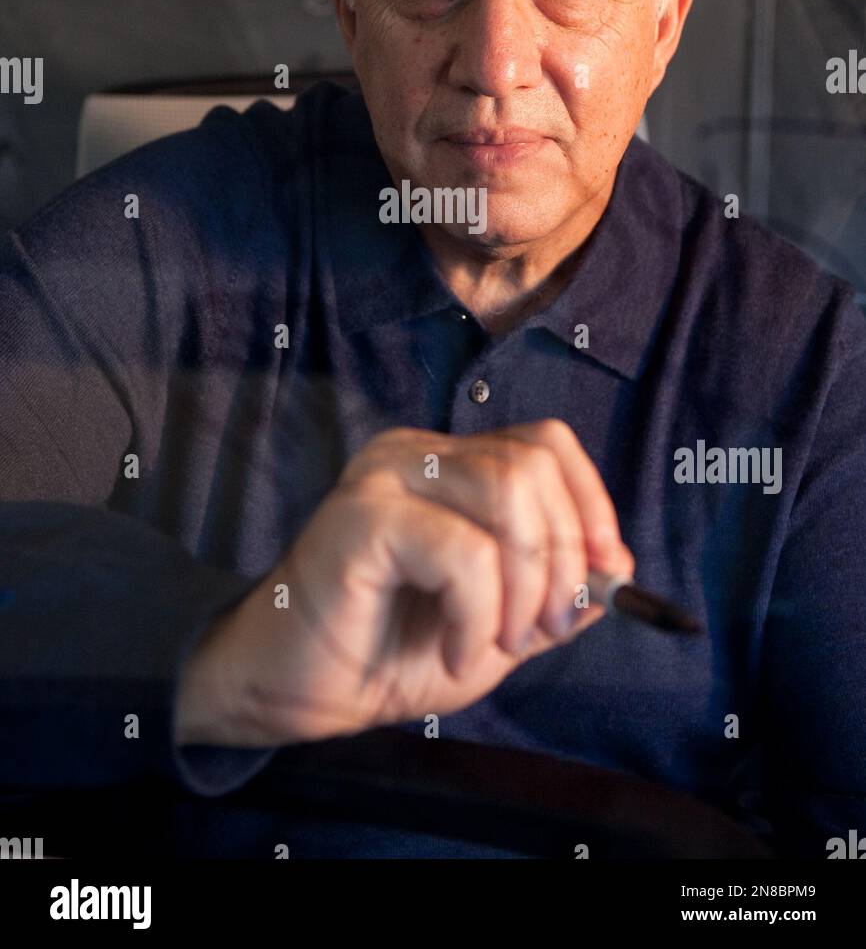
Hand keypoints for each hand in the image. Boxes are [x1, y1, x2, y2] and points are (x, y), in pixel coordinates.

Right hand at [175, 418, 633, 748]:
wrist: (296, 694)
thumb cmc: (390, 655)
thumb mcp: (499, 627)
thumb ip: (555, 595)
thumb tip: (617, 569)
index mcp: (448, 466)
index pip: (545, 443)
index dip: (591, 503)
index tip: (607, 574)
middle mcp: (415, 455)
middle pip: (533, 465)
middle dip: (563, 557)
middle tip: (542, 631)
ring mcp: (384, 477)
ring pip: (507, 494)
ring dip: (526, 586)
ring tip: (498, 643)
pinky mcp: (361, 517)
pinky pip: (462, 550)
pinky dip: (479, 612)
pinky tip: (457, 650)